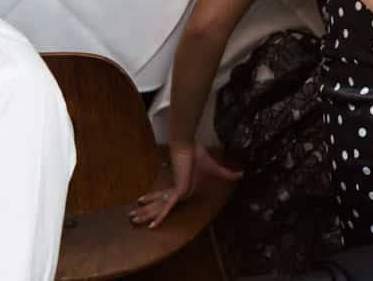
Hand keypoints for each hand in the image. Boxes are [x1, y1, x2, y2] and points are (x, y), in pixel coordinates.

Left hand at [127, 141, 242, 228]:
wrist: (190, 146)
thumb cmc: (198, 155)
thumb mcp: (214, 168)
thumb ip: (226, 174)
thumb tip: (242, 173)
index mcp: (181, 188)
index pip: (166, 200)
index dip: (154, 204)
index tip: (142, 208)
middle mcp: (176, 192)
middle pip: (158, 205)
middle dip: (145, 212)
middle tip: (130, 218)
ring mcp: (176, 192)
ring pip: (158, 207)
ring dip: (145, 214)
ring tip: (130, 219)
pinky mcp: (178, 191)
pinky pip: (168, 208)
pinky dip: (161, 217)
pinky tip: (152, 226)